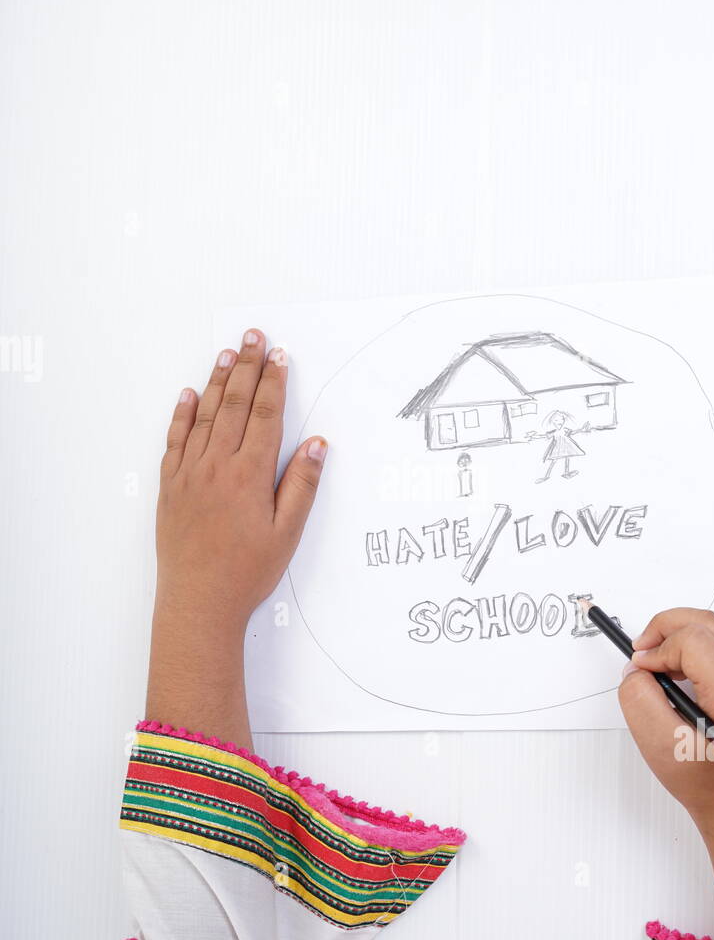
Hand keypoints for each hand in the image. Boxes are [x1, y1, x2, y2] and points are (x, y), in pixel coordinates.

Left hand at [145, 329, 325, 746]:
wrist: (197, 602)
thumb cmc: (246, 573)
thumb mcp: (287, 533)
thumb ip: (301, 485)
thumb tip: (316, 445)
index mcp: (250, 475)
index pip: (265, 416)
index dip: (274, 382)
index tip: (280, 356)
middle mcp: (217, 466)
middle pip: (234, 404)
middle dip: (246, 367)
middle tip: (253, 337)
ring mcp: (189, 474)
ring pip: (204, 415)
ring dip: (217, 381)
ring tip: (227, 353)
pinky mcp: (171, 487)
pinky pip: (175, 440)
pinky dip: (182, 414)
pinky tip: (188, 395)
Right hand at [619, 607, 713, 939]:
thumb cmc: (704, 782)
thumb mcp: (658, 745)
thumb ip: (639, 698)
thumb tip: (638, 669)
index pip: (692, 640)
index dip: (658, 649)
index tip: (639, 671)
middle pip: (707, 622)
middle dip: (666, 626)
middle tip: (640, 649)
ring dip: (678, 635)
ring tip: (655, 662)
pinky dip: (691, 646)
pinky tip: (673, 671)